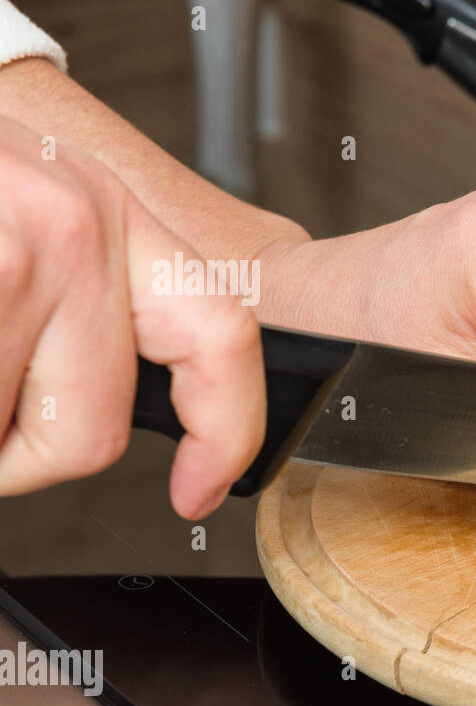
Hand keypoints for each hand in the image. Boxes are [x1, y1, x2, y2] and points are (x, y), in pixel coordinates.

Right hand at [0, 117, 264, 517]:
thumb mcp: (20, 215)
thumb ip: (77, 307)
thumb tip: (98, 415)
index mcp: (106, 214)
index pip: (218, 337)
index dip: (224, 431)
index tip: (198, 490)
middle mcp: (71, 226)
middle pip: (90, 433)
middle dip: (15, 452)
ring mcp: (12, 251)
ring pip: (5, 437)